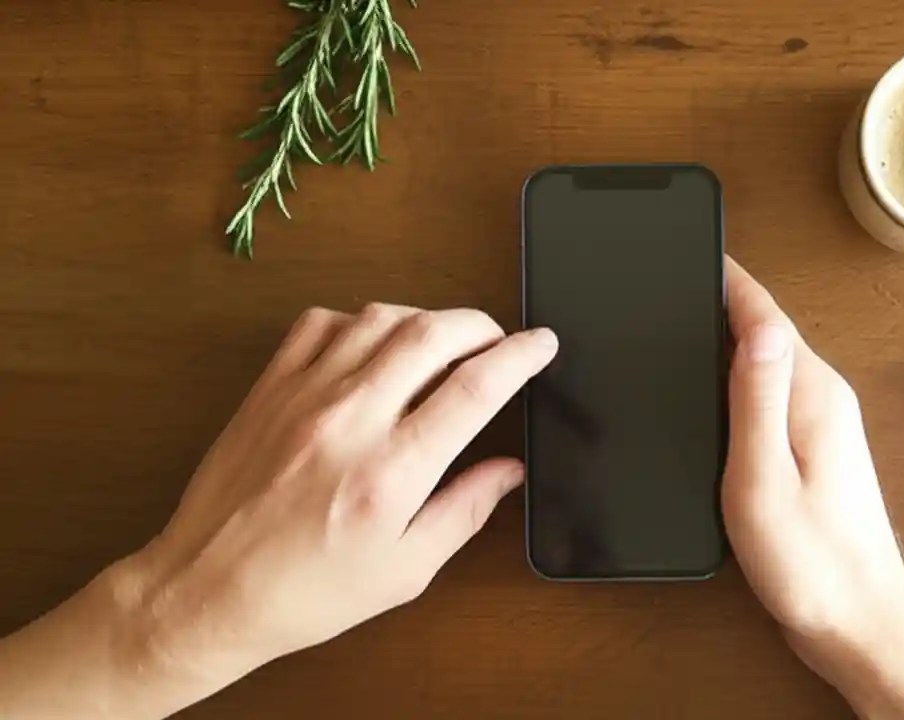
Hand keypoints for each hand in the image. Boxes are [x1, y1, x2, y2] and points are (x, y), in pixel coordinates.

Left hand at [0, 304, 556, 718]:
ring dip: (425, 319)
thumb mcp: (406, 570)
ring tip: (442, 342)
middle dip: (481, 326)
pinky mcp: (269, 388)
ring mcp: (305, 396)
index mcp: (393, 472)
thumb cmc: (305, 591)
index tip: (541, 345)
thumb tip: (509, 470)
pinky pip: (320, 323)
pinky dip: (359, 320)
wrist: (208, 589)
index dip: (521, 357)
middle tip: (498, 341)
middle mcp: (350, 420)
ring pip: (380, 317)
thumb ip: (465, 511)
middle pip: (434, 333)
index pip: (475, 387)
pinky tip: (371, 346)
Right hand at [721, 259, 903, 719]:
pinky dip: (737, 380)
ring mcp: (821, 426)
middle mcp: (823, 399)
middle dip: (721, 304)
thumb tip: (757, 322)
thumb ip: (758, 398)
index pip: (765, 314)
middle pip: (767, 332)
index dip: (725, 279)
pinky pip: (770, 395)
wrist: (860, 626)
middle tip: (667, 286)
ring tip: (679, 325)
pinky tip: (709, 393)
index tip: (688, 249)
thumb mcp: (765, 479)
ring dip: (729, 341)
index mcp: (813, 395)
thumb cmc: (811, 564)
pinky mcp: (812, 453)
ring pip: (768, 364)